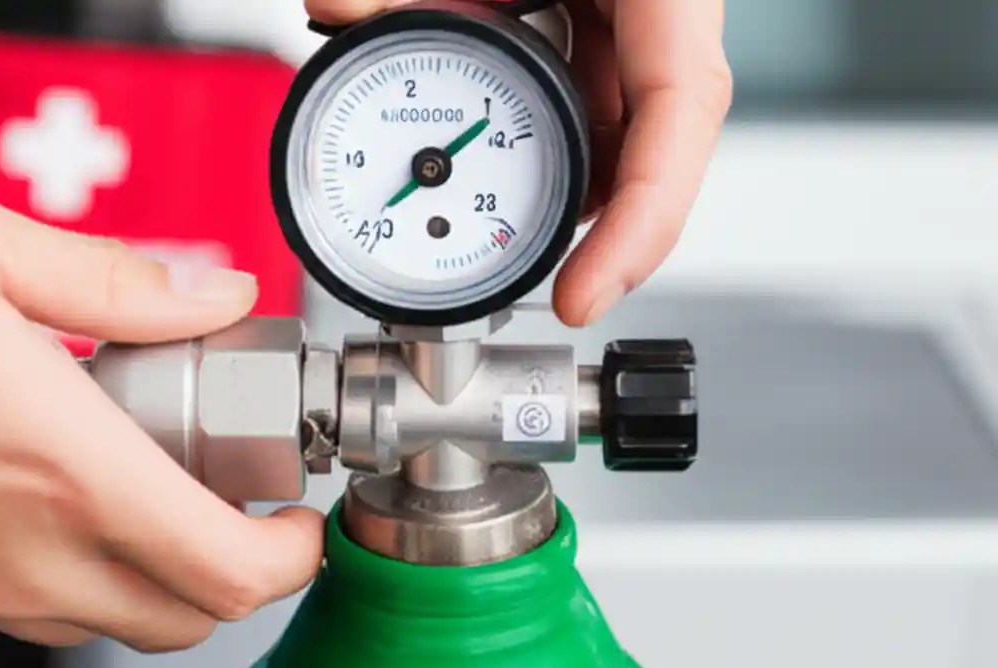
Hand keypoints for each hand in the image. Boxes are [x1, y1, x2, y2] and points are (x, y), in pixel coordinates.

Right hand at [0, 145, 323, 651]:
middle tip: (229, 472)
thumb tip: (211, 294)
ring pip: (108, 618)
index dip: (293, 553)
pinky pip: (27, 603)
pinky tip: (45, 471)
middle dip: (237, 560)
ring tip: (138, 461)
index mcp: (60, 467)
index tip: (301, 507)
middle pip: (184, 615)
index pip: (229, 571)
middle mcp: (18, 550)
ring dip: (157, 562)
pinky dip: (77, 562)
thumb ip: (115, 278)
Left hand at [308, 0, 732, 325]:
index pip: (682, 110)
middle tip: (529, 283)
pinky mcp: (593, 7)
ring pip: (615, 119)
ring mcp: (630, 4)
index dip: (642, 223)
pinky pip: (579, 83)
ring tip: (481, 224)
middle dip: (588, 220)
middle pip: (652, 137)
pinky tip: (477, 141)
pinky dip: (526, 124)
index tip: (581, 292)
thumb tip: (333, 7)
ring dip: (551, 179)